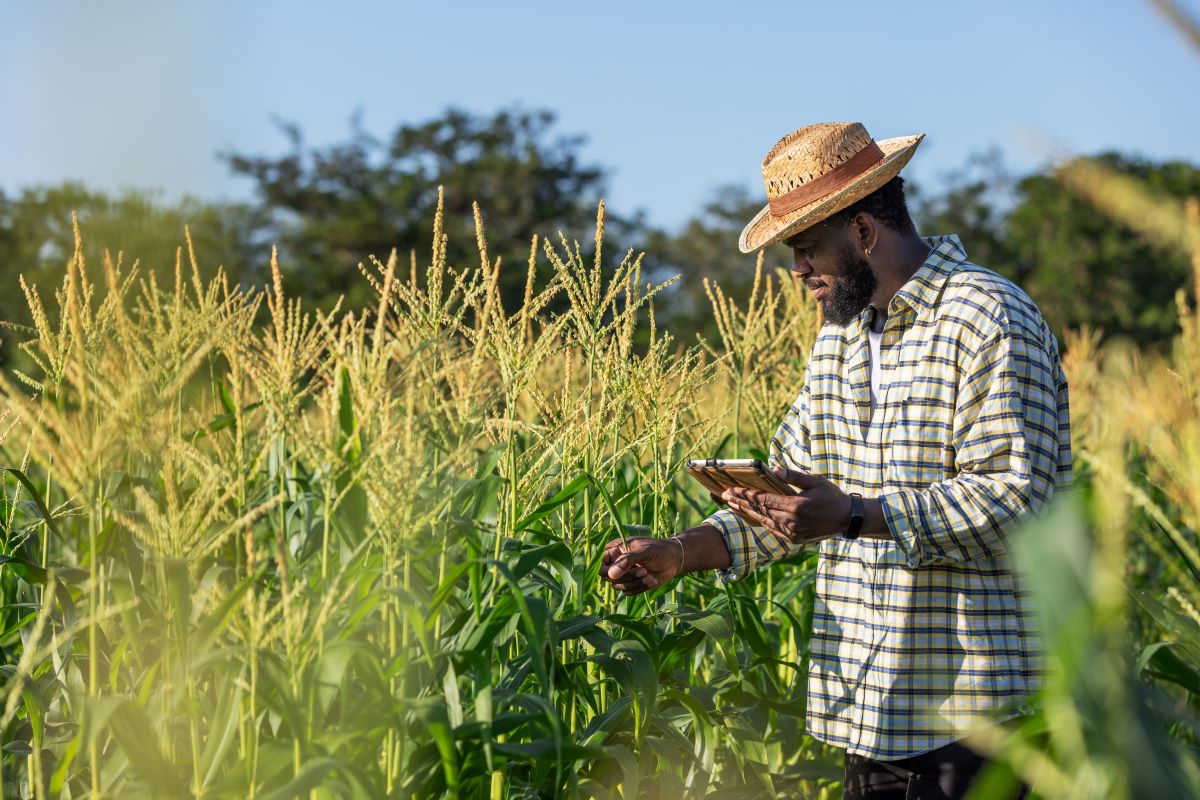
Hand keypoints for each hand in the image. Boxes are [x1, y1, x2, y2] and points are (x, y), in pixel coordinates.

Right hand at [600, 536, 683, 595]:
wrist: (675, 560)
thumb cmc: (659, 550)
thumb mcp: (643, 552)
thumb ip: (626, 561)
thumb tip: (611, 575)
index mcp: (615, 550)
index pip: (600, 563)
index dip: (605, 570)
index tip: (616, 573)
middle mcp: (616, 562)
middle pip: (608, 577)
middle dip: (626, 576)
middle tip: (643, 570)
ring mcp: (624, 574)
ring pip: (617, 586)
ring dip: (634, 582)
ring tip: (648, 574)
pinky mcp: (632, 584)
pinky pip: (628, 592)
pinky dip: (640, 587)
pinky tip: (651, 579)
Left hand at [721, 467, 851, 544]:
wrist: (847, 519)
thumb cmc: (831, 496)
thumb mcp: (815, 481)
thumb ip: (794, 477)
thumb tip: (775, 470)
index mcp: (795, 506)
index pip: (763, 499)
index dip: (746, 494)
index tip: (731, 489)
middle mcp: (791, 522)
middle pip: (759, 511)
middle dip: (740, 502)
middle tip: (723, 496)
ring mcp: (792, 533)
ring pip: (764, 521)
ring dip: (747, 512)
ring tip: (732, 505)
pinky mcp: (794, 539)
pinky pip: (773, 529)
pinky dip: (761, 521)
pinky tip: (752, 515)